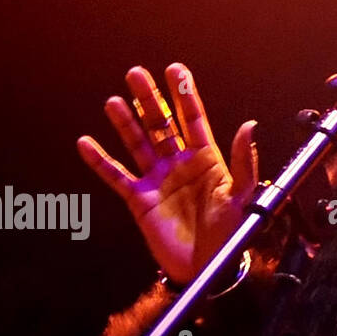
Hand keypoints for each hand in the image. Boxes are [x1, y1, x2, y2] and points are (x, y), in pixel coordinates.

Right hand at [77, 63, 257, 285]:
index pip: (193, 118)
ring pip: (138, 143)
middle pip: (161, 124)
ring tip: (114, 100)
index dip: (184, 94)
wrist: (209, 266)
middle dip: (150, 99)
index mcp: (207, 158)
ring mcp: (158, 179)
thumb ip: (244, 160)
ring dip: (126, 122)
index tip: (176, 70)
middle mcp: (179, 163)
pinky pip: (116, 176)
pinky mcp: (139, 199)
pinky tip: (86, 142)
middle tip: (136, 73)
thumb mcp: (241, 194)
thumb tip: (250, 125)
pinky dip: (100, 160)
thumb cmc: (230, 231)